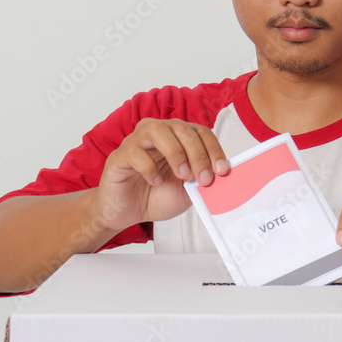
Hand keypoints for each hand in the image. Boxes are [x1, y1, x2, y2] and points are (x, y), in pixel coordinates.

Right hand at [93, 118, 228, 231]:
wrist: (127, 212)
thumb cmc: (156, 196)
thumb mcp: (186, 190)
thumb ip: (200, 179)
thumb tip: (219, 173)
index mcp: (177, 137)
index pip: (200, 131)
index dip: (213, 149)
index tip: (222, 170)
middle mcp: (157, 133)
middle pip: (182, 129)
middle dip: (198, 154)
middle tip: (204, 178)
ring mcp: (136, 141)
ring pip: (158, 131)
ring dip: (175, 153)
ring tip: (182, 175)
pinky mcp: (119, 155)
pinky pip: (135, 152)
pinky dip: (149, 167)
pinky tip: (155, 181)